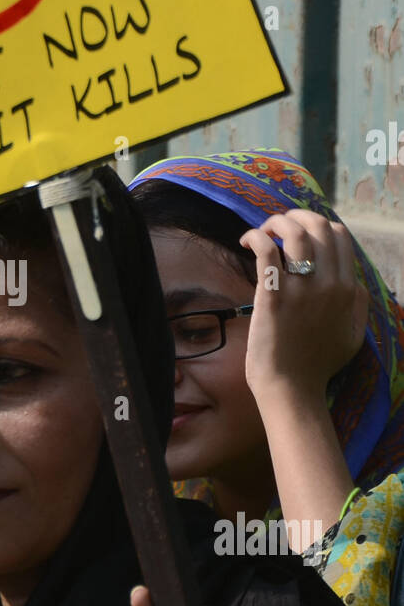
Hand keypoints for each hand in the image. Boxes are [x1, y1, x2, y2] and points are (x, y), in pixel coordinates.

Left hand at [238, 210, 367, 403]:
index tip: (300, 232)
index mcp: (349, 289)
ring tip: (262, 231)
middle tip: (278, 226)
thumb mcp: (353, 334)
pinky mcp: (273, 296)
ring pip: (294, 231)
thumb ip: (358, 304)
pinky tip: (247, 240)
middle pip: (318, 226)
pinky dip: (255, 236)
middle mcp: (329, 284)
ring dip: (275, 222)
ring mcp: (301, 289)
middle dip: (296, 216)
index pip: (339, 236)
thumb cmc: (318, 365)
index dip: (318, 224)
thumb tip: (354, 282)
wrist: (292, 389)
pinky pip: (266, 250)